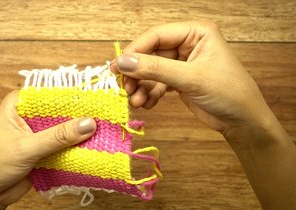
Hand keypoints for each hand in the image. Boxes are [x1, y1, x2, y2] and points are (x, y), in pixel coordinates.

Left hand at [0, 91, 96, 209]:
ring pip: (64, 128)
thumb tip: (88, 124)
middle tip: (104, 114)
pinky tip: (94, 145)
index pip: (50, 92)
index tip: (95, 96)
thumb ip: (57, 136)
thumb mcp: (26, 147)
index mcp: (19, 105)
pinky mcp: (45, 149)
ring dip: (80, 132)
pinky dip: (76, 146)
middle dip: (79, 115)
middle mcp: (30, 116)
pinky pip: (65, 145)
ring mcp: (39, 133)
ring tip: (105, 128)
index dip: (72, 94)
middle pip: (60, 111)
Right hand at [111, 21, 295, 208]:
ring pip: (151, 70)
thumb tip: (123, 62)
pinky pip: (157, 83)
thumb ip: (155, 69)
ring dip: (141, 86)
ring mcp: (182, 63)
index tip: (118, 68)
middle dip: (137, 73)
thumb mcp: (191, 78)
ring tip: (136, 102)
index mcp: (195, 32)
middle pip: (150, 54)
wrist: (243, 122)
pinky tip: (147, 104)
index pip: (156, 35)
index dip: (135, 50)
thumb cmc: (228, 92)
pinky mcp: (179, 80)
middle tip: (125, 88)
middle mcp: (187, 44)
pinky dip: (149, 93)